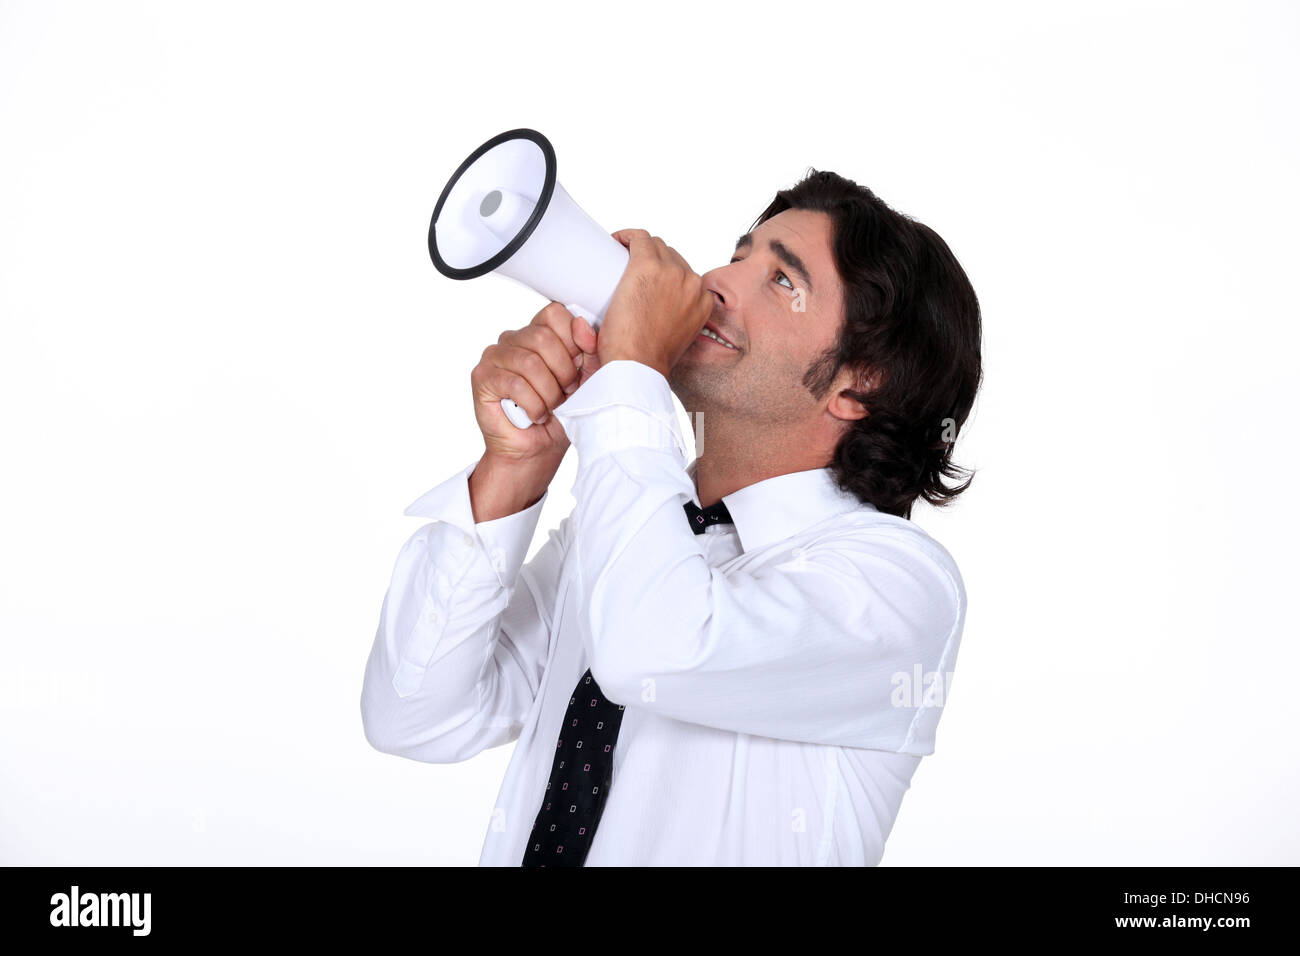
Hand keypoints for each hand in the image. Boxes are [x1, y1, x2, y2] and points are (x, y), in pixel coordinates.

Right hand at [470, 301, 600, 465]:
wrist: (538, 451)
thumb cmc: (561, 416)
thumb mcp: (587, 380)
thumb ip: (589, 350)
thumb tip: (582, 324)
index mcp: (538, 333)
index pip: (554, 313)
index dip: (572, 341)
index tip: (578, 369)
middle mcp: (514, 339)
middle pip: (542, 337)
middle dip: (563, 372)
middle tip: (566, 394)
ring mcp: (495, 355)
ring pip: (529, 362)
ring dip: (548, 392)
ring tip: (550, 407)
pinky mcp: (482, 377)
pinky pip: (514, 383)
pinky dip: (533, 405)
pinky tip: (536, 415)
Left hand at [597, 229, 714, 377]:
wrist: (637, 368)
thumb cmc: (647, 361)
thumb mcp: (675, 340)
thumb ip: (676, 324)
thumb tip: (659, 316)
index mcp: (703, 301)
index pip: (684, 273)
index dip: (664, 271)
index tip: (643, 279)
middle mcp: (693, 283)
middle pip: (670, 256)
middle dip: (651, 259)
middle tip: (625, 272)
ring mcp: (672, 273)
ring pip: (654, 245)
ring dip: (637, 249)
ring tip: (617, 259)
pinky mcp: (648, 266)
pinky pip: (638, 238)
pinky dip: (625, 237)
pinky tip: (614, 243)